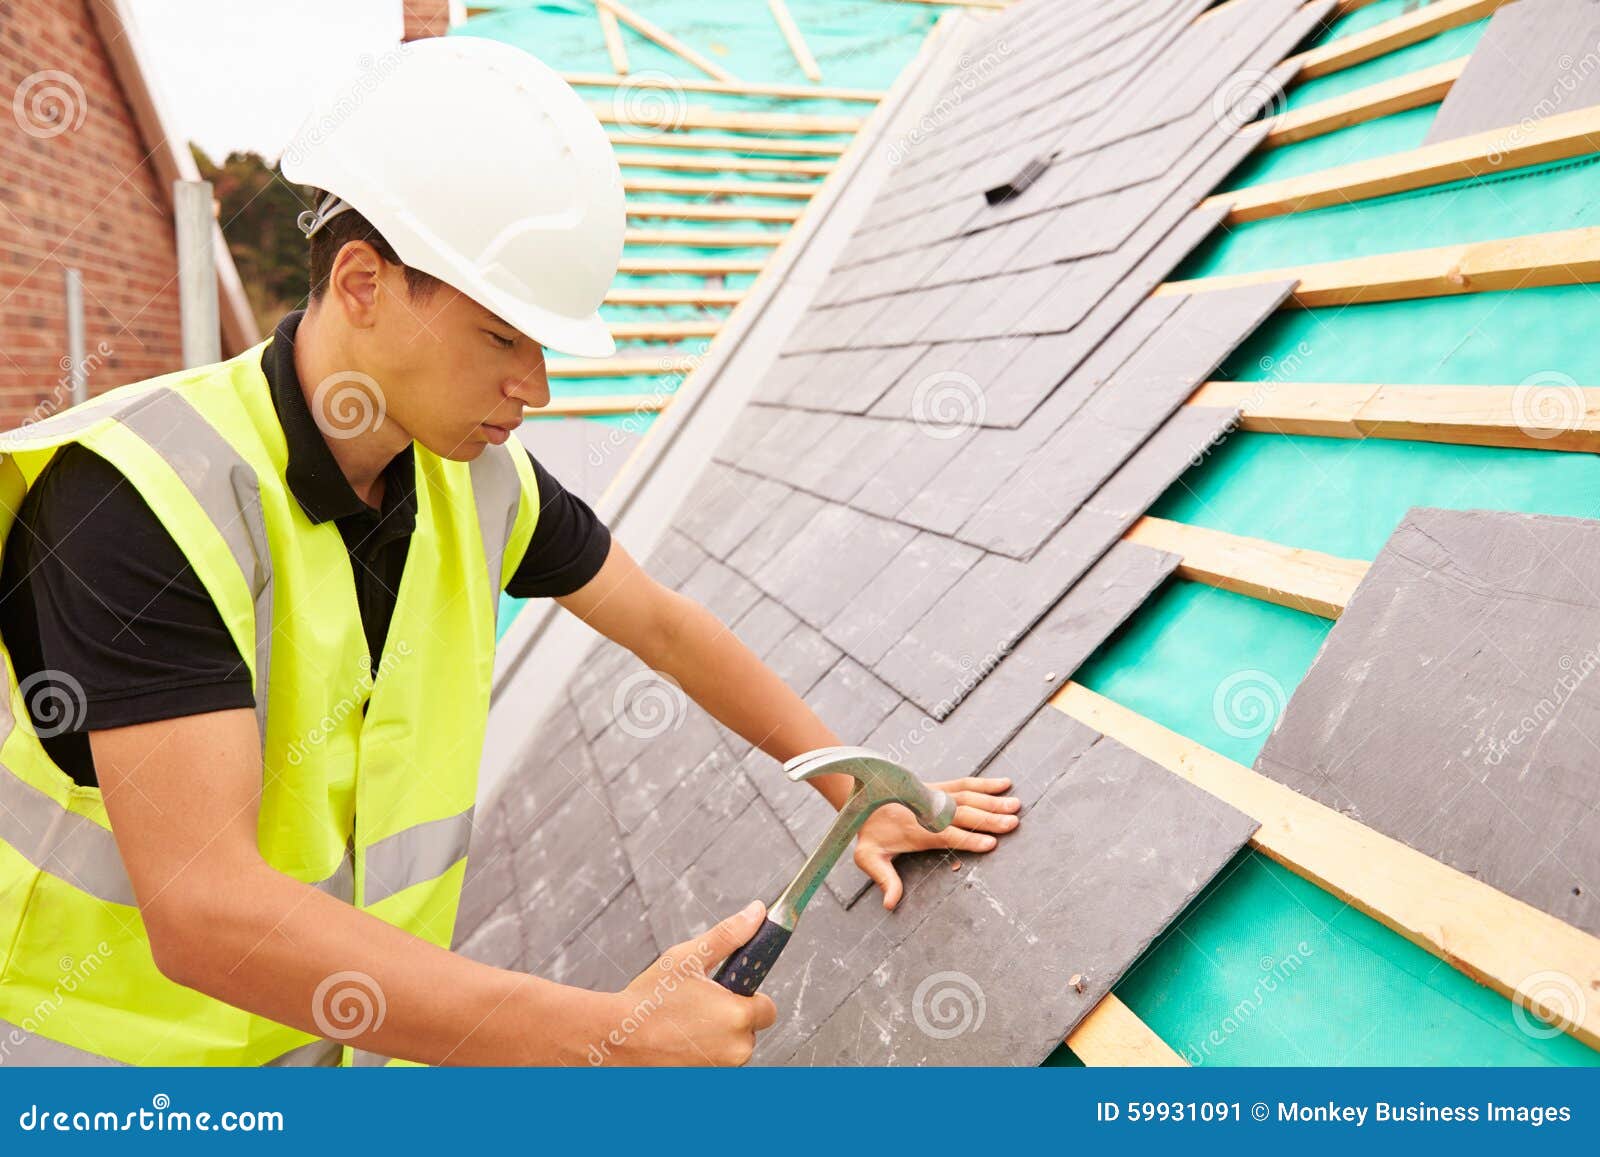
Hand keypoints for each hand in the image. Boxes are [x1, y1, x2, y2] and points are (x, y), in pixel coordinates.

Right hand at [601, 901, 777, 1065]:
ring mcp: (720, 1069)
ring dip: (719, 1034)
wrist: (617, 1037)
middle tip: (700, 1003)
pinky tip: (680, 1039)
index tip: (726, 990)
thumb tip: (757, 912)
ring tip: (686, 1021)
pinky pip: (716, 1061)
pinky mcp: (704, 1081)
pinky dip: (703, 1051)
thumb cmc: (650, 998)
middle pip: (751, 1028)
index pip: (768, 1008)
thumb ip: (729, 935)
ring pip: (734, 1046)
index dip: (749, 996)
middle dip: (732, 1015)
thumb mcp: (688, 957)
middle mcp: (736, 1049)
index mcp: (738, 1016)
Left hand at [854, 776, 1020, 909]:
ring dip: (993, 801)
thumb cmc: (868, 832)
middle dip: (989, 818)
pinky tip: (1003, 784)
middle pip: (964, 814)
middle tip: (1013, 823)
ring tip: (1016, 805)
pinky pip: (964, 783)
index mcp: (916, 829)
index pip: (947, 835)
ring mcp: (934, 794)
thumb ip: (883, 879)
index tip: (991, 843)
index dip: (969, 838)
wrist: (860, 796)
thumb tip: (890, 904)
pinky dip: (984, 783)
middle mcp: (928, 809)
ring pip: (968, 796)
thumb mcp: (868, 857)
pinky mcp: (937, 786)